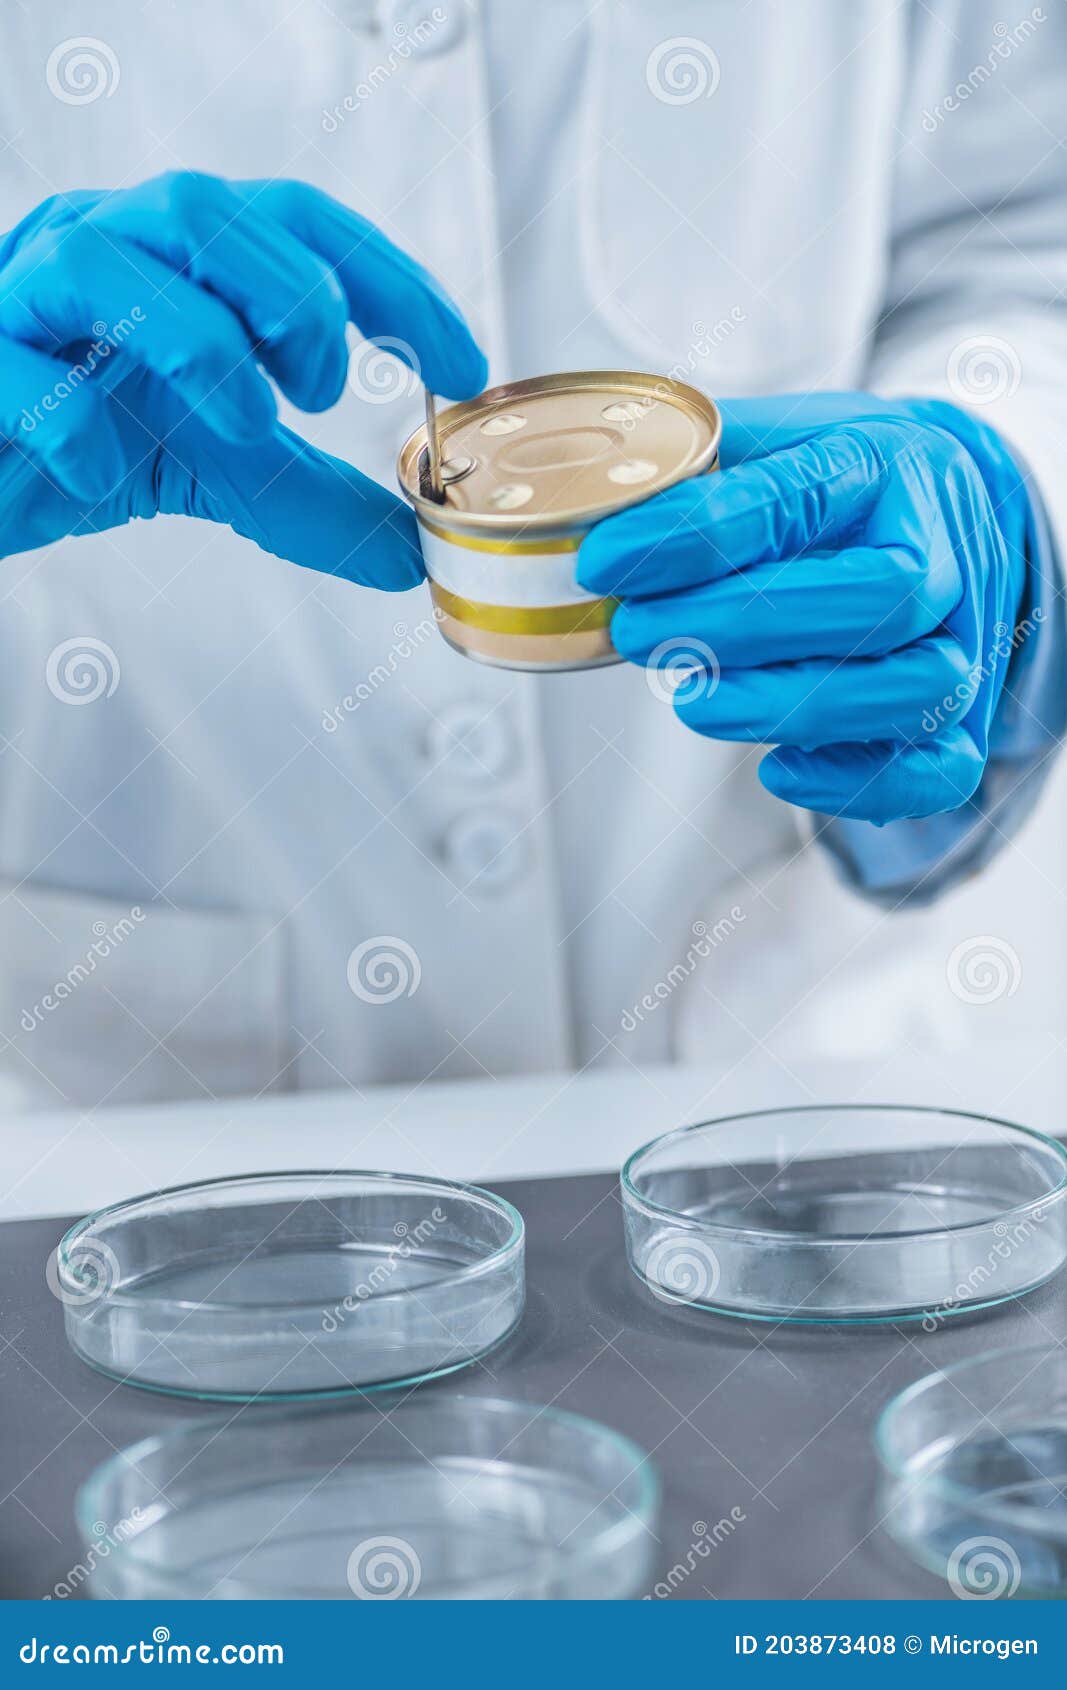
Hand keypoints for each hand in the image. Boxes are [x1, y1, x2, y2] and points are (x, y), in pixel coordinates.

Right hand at [0, 172, 485, 585]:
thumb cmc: (96, 442)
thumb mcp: (224, 472)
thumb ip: (313, 501)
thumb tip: (410, 555)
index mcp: (181, 255)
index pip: (299, 224)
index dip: (391, 283)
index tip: (463, 364)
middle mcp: (107, 244)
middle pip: (207, 210)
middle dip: (293, 302)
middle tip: (322, 398)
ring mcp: (27, 289)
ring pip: (106, 255)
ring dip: (199, 341)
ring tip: (247, 427)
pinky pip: (14, 364)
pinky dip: (74, 420)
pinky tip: (105, 474)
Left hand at [579, 392, 1031, 822]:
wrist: (950, 510)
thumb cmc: (842, 483)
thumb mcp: (778, 435)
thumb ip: (701, 462)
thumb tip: (589, 497)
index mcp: (889, 463)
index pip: (797, 498)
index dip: (693, 536)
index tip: (602, 561)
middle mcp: (947, 551)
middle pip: (876, 599)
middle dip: (740, 626)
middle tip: (639, 635)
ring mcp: (967, 641)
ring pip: (916, 688)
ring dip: (791, 704)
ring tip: (691, 702)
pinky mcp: (966, 718)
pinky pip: (941, 770)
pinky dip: (857, 783)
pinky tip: (776, 768)